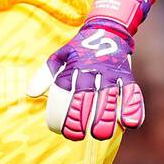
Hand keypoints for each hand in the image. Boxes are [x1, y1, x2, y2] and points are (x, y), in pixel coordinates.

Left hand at [27, 22, 144, 140]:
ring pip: (109, 96)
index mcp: (74, 67)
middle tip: (80, 135)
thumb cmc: (79, 49)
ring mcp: (110, 72)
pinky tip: (130, 123)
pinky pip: (131, 91)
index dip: (67, 114)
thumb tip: (30, 93)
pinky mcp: (126, 74)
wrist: (107, 27)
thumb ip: (45, 75)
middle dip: (83, 118)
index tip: (65, 132)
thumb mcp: (60, 56)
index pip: (68, 92)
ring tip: (102, 134)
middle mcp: (92, 69)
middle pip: (87, 96)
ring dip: (106, 116)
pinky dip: (132, 107)